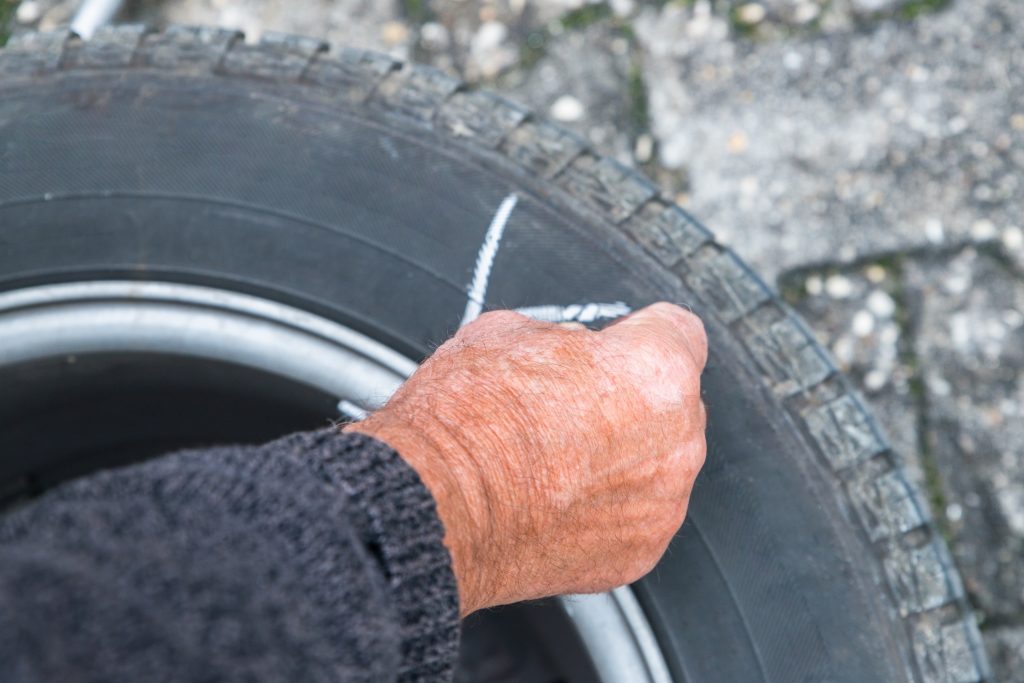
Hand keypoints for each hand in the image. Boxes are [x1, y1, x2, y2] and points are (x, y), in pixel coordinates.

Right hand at [346, 302, 706, 615]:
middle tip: (570, 405)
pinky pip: (635, 514)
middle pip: (672, 401)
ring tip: (554, 459)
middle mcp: (677, 439)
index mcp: (656, 370)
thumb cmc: (464, 422)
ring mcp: (662, 503)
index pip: (680, 330)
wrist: (433, 506)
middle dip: (629, 398)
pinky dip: (605, 508)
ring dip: (621, 456)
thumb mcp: (506, 332)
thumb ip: (565, 337)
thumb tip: (571, 349)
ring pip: (656, 463)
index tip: (620, 343)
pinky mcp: (638, 553)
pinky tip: (555, 498)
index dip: (640, 332)